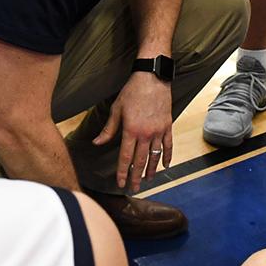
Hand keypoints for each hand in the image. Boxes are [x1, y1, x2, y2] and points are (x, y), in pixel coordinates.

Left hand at [94, 71, 172, 192]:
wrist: (152, 78)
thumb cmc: (132, 91)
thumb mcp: (116, 109)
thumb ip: (108, 129)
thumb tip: (97, 143)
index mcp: (131, 130)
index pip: (125, 157)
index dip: (122, 172)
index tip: (121, 183)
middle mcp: (146, 134)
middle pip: (141, 161)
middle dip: (136, 176)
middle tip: (135, 188)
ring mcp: (159, 131)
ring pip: (155, 156)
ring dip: (151, 169)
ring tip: (148, 180)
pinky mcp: (168, 126)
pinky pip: (168, 145)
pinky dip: (167, 156)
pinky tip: (165, 165)